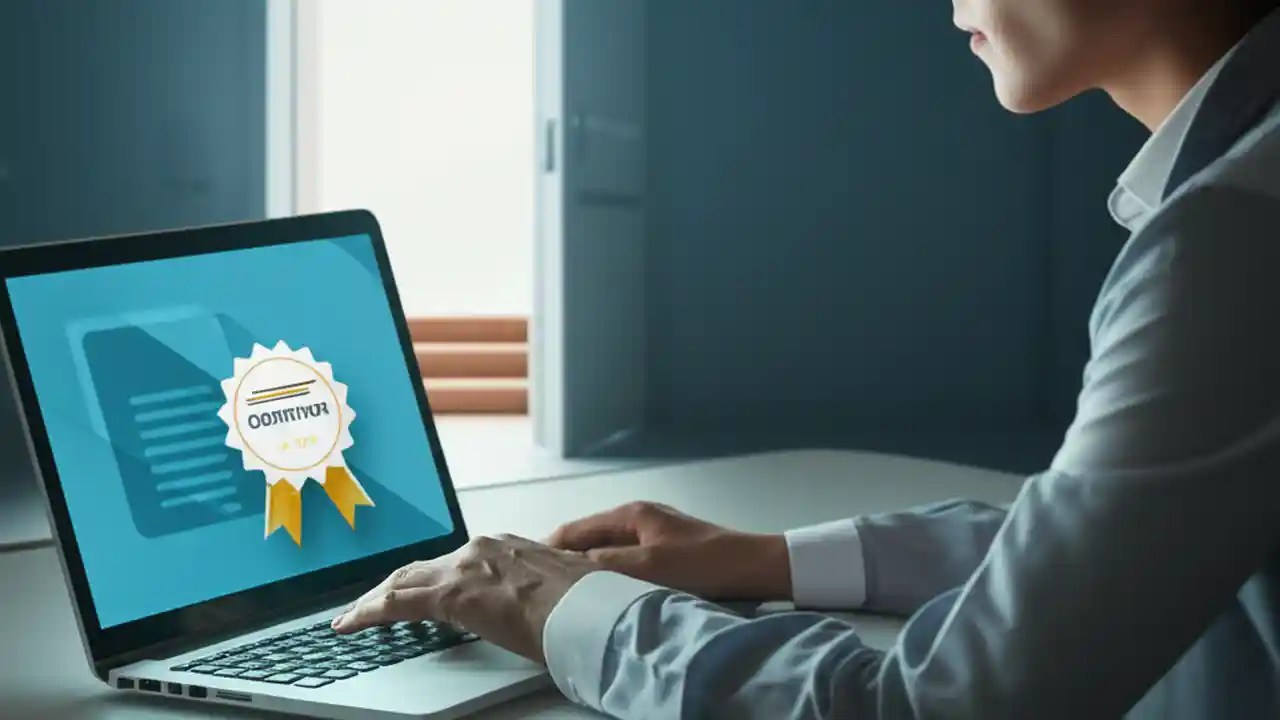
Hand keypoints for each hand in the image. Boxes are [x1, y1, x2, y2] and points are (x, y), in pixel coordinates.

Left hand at [330, 534, 598, 662]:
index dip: (432, 577)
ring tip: (355, 615)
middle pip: (423, 568)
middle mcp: (480, 549)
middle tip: (372, 601)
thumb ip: (540, 591)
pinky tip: (350, 624)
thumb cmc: (583, 603)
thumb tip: (544, 606)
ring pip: (403, 581)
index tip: (422, 588)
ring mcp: (463, 568)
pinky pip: (395, 603)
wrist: (584, 608)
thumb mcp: (560, 589)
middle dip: (394, 585)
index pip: (456, 563)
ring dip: (377, 599)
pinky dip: (368, 613)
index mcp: (507, 547)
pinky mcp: (450, 595)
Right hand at [547, 501, 791, 600]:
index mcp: (631, 513)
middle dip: (566, 557)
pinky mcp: (667, 550)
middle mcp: (639, 517)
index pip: (575, 529)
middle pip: (589, 537)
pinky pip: (625, 559)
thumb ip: (606, 564)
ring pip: (607, 550)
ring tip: (569, 590)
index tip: (528, 567)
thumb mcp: (648, 566)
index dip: (549, 548)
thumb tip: (570, 566)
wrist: (753, 566)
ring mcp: (654, 532)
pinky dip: (610, 571)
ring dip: (589, 567)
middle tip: (544, 583)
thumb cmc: (702, 563)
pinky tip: (607, 590)